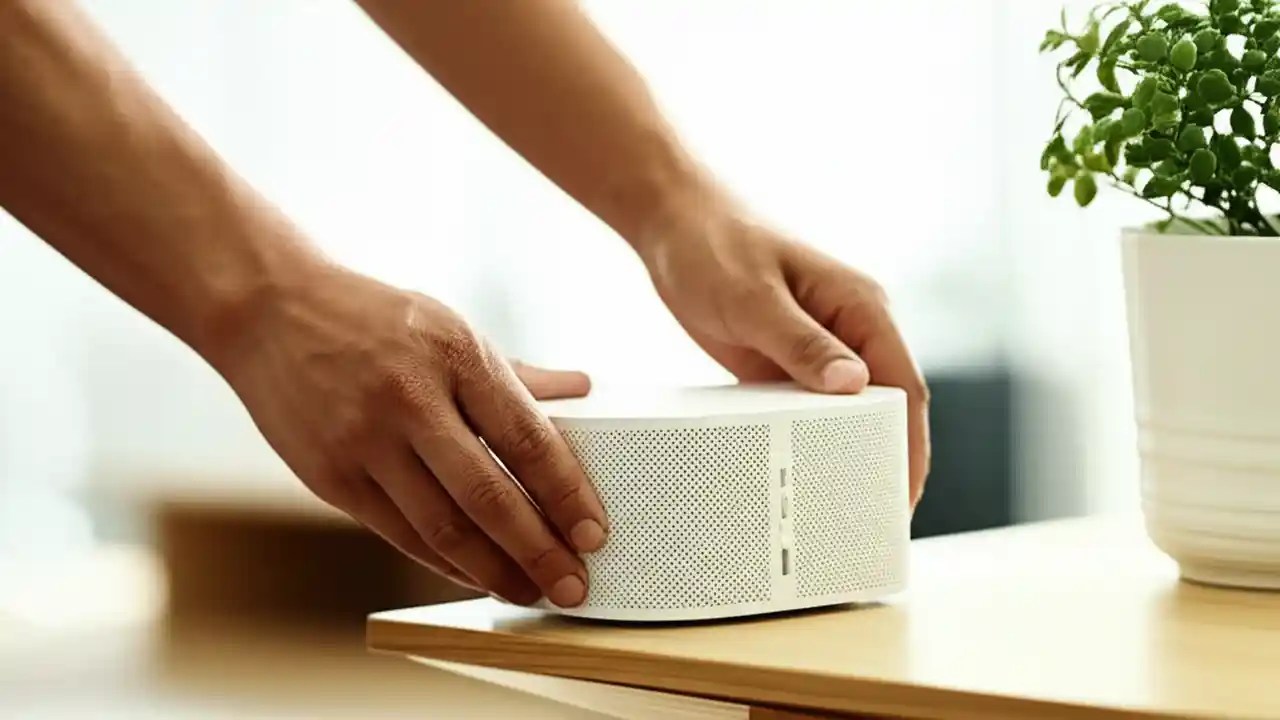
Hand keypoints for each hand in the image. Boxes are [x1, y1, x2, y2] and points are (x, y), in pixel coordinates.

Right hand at [211, 263, 607, 606]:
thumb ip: (517, 373)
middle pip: (488, 494)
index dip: (567, 494)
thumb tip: (581, 389)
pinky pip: (398, 534)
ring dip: (494, 571)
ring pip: (441, 527)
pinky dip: (443, 562)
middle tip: (574, 585)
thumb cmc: (374, 318)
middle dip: (539, 550)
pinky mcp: (330, 475)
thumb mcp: (451, 327)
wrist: (270, 310)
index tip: (596, 532)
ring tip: (531, 592)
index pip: (527, 437)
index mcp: (454, 354)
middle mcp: (410, 399)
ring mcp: (364, 441)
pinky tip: (476, 576)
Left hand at [639, 208, 930, 506]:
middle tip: (877, 519)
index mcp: (861, 306)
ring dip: (848, 454)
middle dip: (886, 459)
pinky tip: (799, 472)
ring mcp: (817, 344)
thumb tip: (854, 385)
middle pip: (885, 406)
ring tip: (841, 509)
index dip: (911, 443)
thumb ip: (801, 342)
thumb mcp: (753, 298)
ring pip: (846, 411)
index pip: (905, 385)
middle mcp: (848, 328)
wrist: (670, 221)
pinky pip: (805, 406)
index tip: (904, 494)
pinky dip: (807, 439)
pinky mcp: (783, 358)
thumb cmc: (714, 244)